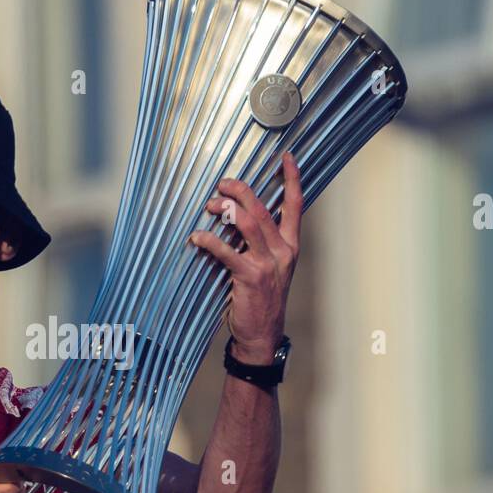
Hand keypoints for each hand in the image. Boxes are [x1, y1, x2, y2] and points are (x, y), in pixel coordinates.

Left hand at [189, 152, 302, 364]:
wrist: (262, 334)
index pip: (296, 205)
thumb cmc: (261, 300)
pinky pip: (227, 251)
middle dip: (241, 191)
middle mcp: (282, 251)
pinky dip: (209, 241)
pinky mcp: (250, 276)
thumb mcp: (270, 268)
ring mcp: (268, 263)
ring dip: (226, 210)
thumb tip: (236, 218)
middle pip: (263, 208)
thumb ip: (260, 243)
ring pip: (248, 223)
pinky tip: (197, 237)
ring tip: (210, 206)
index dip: (292, 179)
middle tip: (222, 185)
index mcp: (290, 246)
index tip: (286, 158)